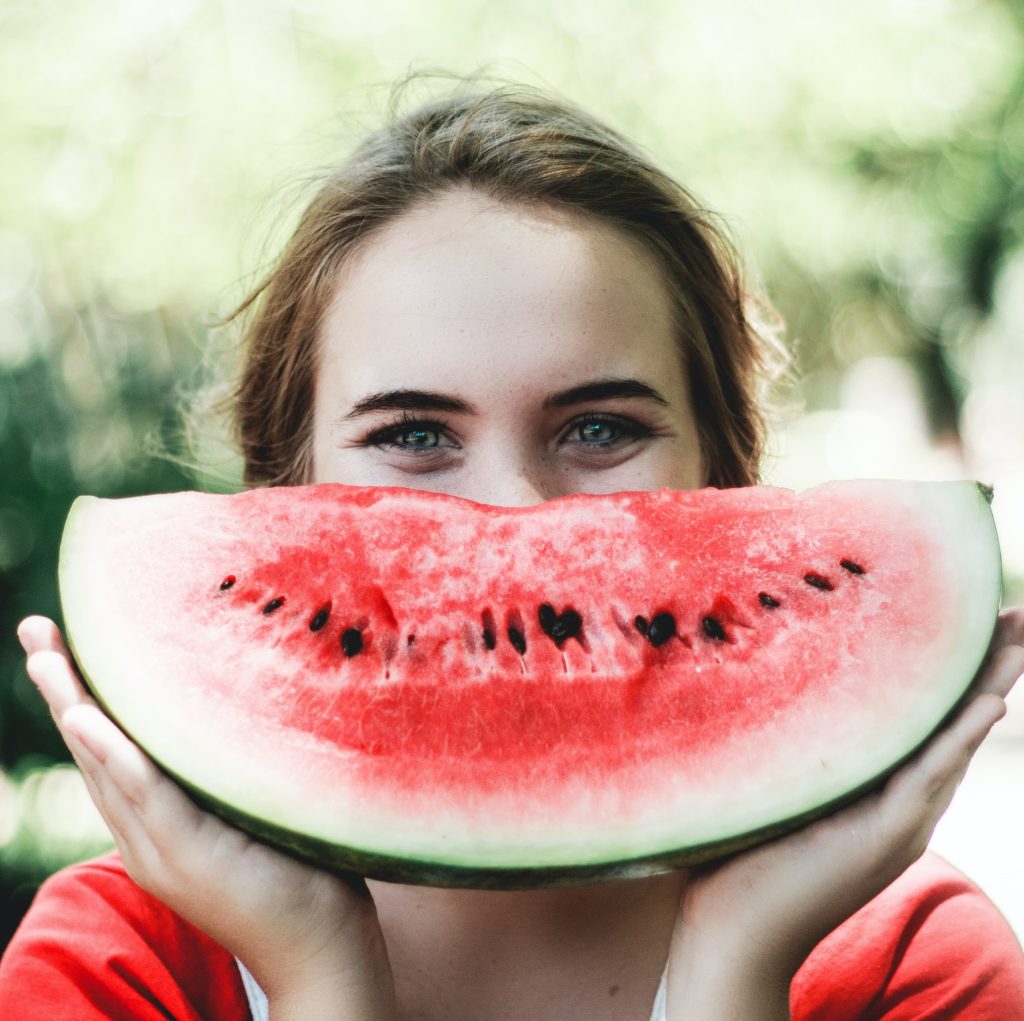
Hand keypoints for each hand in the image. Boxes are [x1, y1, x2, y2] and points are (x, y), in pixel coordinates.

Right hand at [18, 616, 395, 1020]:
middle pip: (94, 750)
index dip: (84, 696)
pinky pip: (144, 796)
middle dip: (63, 689)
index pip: (111, 749)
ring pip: (106, 767)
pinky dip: (113, 756)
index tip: (65, 641)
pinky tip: (87, 719)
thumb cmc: (299, 867)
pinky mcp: (189, 857)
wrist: (320, 944)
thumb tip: (245, 697)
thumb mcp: (253, 805)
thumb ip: (230, 767)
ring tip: (46, 656)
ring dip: (73, 707)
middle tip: (35, 629)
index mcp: (158, 823)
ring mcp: (161, 850)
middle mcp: (146, 836)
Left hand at [666, 607, 1023, 1019]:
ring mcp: (900, 822)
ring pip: (954, 742)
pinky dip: (959, 737)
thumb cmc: (741, 855)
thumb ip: (796, 743)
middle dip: (987, 669)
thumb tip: (766, 675)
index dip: (952, 673)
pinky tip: (989, 699)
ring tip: (1018, 638)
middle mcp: (901, 804)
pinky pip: (930, 776)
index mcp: (879, 791)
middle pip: (953, 723)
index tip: (972, 620)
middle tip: (1017, 615)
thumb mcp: (781, 783)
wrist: (734, 933)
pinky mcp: (885, 836)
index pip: (927, 721)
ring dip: (988, 687)